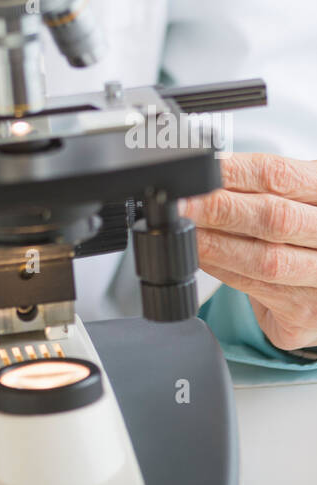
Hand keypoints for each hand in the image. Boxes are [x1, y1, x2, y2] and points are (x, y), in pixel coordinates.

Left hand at [180, 153, 316, 351]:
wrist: (314, 287)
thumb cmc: (296, 232)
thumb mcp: (287, 196)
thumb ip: (250, 185)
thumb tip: (198, 174)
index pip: (278, 175)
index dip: (233, 173)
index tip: (197, 175)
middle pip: (275, 218)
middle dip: (220, 210)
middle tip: (181, 205)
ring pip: (266, 259)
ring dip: (215, 244)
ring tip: (184, 231)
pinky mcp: (305, 310)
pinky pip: (256, 289)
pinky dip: (222, 270)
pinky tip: (200, 258)